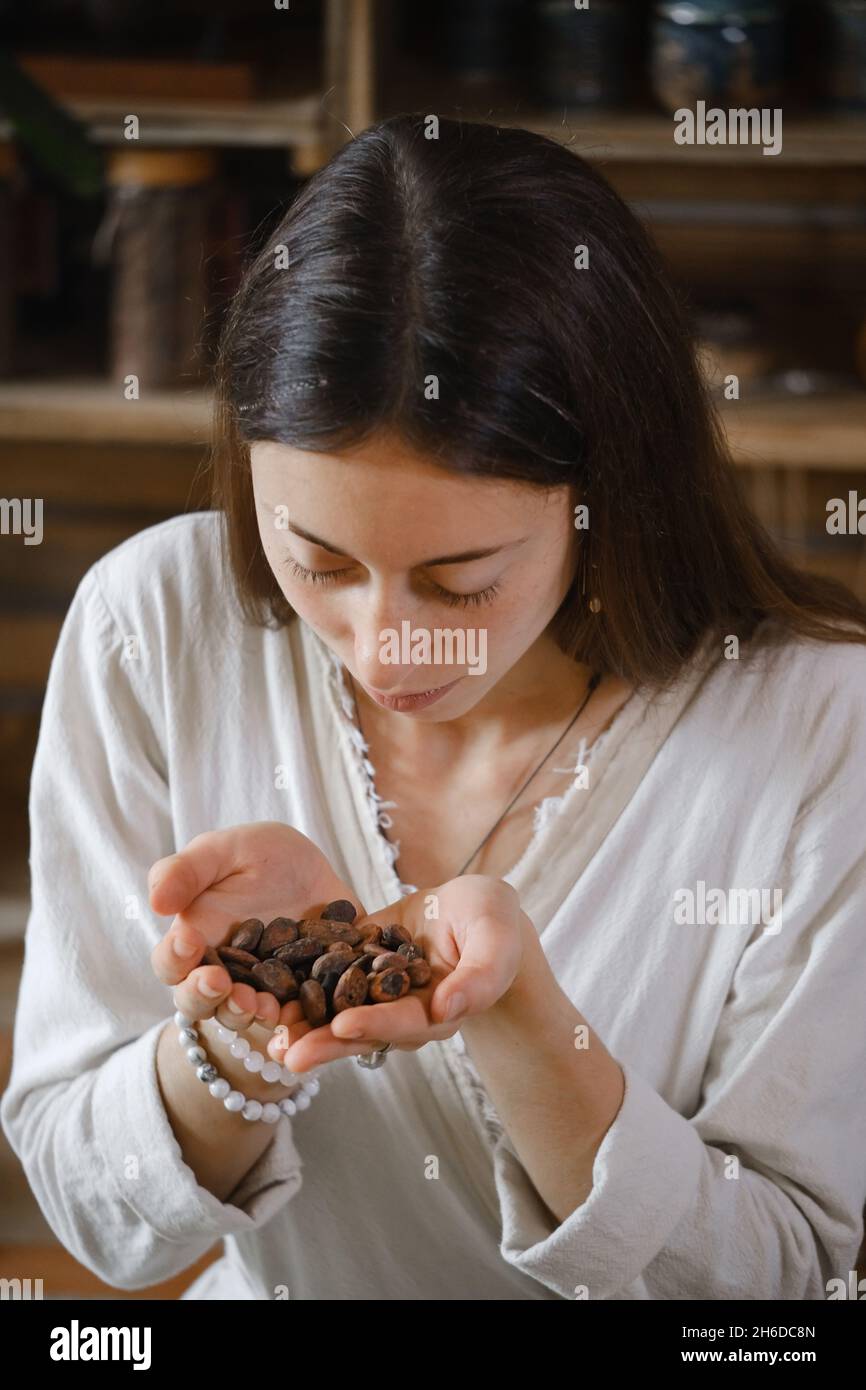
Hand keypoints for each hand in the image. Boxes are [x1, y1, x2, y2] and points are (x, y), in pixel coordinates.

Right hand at [148, 821, 361, 1038]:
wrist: (317, 871)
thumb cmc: (259, 856)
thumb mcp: (224, 850)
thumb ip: (185, 870)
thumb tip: (157, 903)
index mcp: (194, 943)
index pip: (171, 962)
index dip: (174, 958)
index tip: (188, 942)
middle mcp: (223, 976)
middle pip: (201, 1003)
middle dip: (206, 998)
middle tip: (221, 983)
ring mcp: (261, 992)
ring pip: (243, 1018)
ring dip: (246, 1015)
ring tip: (260, 1004)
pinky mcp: (300, 999)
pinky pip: (293, 1022)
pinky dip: (293, 1028)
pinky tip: (298, 1020)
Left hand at [269, 874, 528, 1072]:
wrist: (474, 911)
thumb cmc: (495, 924)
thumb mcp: (496, 940)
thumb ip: (479, 976)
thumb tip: (448, 1009)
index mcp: (437, 1011)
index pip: (403, 1022)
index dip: (375, 1024)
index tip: (343, 1026)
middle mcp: (400, 1011)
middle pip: (360, 1031)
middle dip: (323, 1042)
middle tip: (285, 1054)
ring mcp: (375, 992)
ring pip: (335, 1013)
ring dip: (302, 1025)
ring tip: (264, 1034)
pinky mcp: (356, 965)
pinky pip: (324, 979)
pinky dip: (295, 987)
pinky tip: (261, 989)